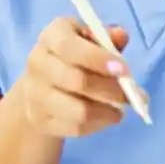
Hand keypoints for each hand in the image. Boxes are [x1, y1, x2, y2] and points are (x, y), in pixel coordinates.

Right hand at [18, 16, 140, 137]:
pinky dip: (98, 124)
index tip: (124, 69)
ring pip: (78, 110)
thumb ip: (108, 37)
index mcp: (52, 35)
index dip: (98, 58)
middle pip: (76, 81)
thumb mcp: (91, 39)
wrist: (43, 85)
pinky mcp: (40, 120)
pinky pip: (75, 128)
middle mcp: (38, 62)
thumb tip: (120, 35)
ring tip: (120, 109)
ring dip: (106, 111)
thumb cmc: (76, 55)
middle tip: (130, 94)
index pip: (69, 46)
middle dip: (110, 89)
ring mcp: (35, 94)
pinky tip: (107, 116)